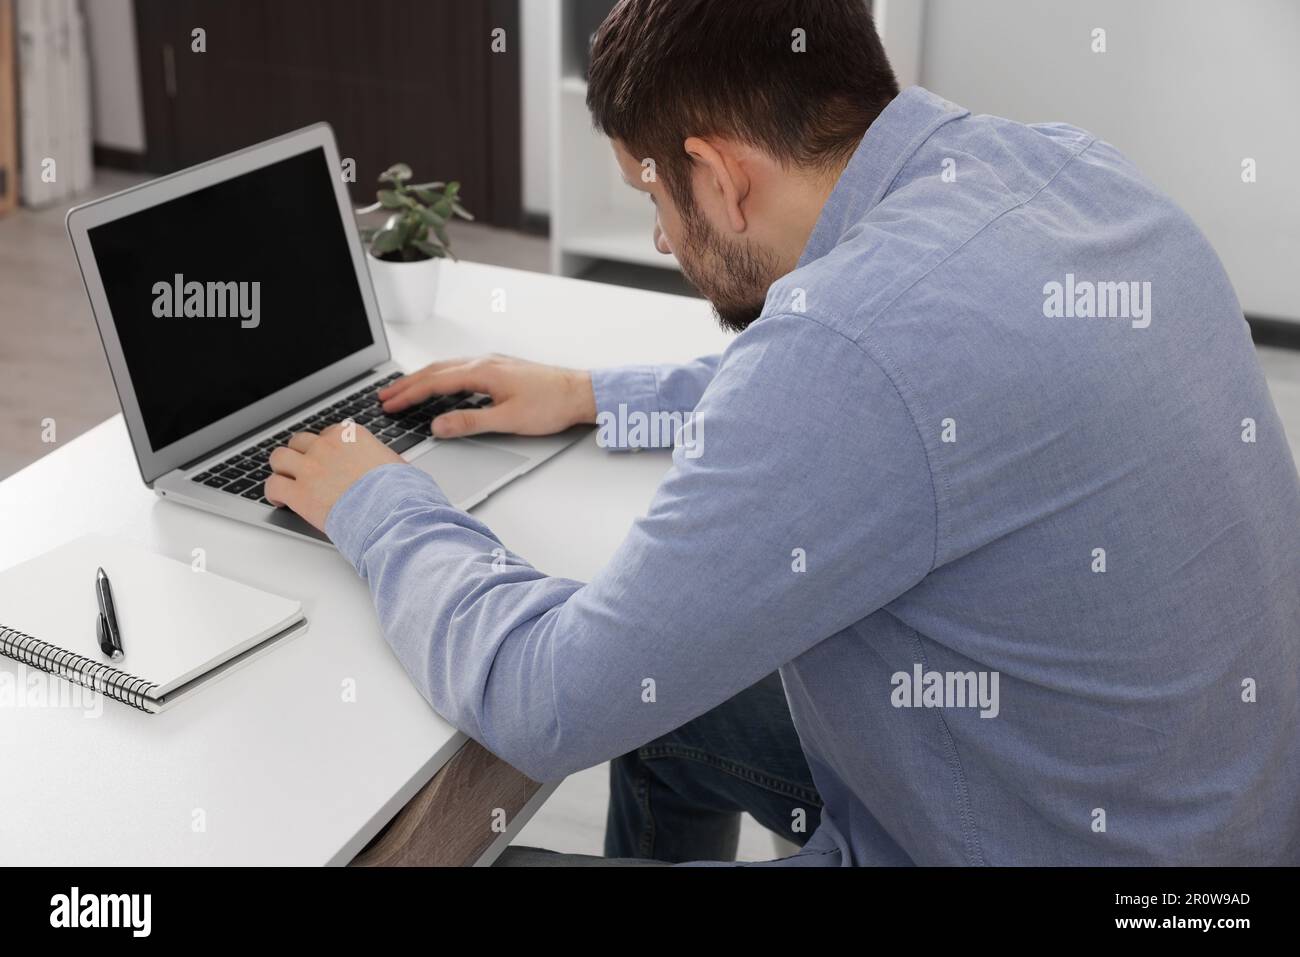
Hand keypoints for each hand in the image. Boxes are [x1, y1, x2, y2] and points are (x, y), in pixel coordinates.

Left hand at [266, 424, 401, 531]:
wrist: (393, 514)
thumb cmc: (401, 494)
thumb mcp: (397, 465)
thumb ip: (382, 460)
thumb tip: (387, 467)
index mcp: (351, 435)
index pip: (327, 433)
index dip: (325, 448)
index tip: (326, 460)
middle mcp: (327, 446)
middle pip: (300, 442)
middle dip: (300, 455)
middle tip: (303, 469)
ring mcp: (311, 468)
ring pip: (279, 457)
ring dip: (282, 469)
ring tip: (286, 481)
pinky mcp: (299, 493)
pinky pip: (273, 486)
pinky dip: (274, 493)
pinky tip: (280, 501)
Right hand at [377, 354, 596, 437]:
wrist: (580, 392)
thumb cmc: (551, 404)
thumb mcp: (507, 419)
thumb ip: (470, 422)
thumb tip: (438, 426)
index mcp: (482, 372)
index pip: (434, 383)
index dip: (408, 394)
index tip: (388, 404)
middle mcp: (484, 362)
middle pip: (435, 371)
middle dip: (407, 384)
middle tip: (384, 396)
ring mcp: (492, 363)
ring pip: (447, 367)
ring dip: (422, 378)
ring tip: (403, 389)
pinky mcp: (500, 368)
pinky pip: (460, 369)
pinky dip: (441, 376)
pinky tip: (441, 384)